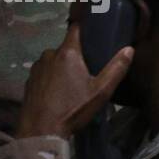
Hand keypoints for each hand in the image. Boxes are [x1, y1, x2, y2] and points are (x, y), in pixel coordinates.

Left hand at [16, 22, 133, 139]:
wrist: (41, 130)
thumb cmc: (72, 109)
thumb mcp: (100, 91)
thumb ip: (116, 69)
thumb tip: (129, 49)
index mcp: (67, 52)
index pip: (76, 29)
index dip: (85, 28)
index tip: (94, 32)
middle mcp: (49, 54)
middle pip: (66, 48)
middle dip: (76, 55)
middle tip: (87, 69)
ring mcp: (36, 67)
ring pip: (53, 61)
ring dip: (62, 67)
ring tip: (72, 84)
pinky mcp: (29, 81)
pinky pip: (44, 73)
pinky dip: (50, 78)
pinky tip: (57, 93)